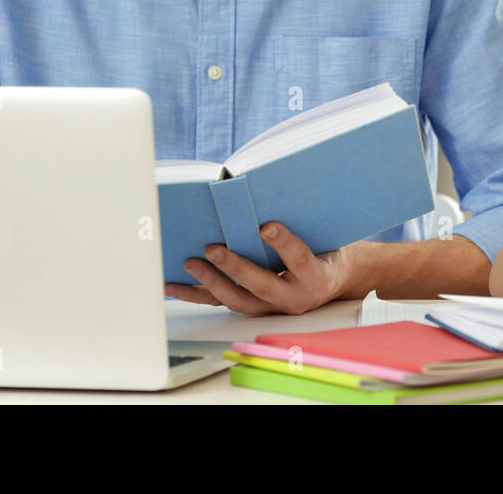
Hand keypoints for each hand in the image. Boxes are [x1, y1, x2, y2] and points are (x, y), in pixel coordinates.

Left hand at [163, 221, 372, 315]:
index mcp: (316, 277)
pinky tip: (172, 285)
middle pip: (262, 286)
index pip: (299, 260)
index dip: (284, 244)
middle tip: (213, 248)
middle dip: (236, 268)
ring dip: (212, 282)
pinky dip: (195, 294)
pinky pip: (220, 303)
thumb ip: (303, 224)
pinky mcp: (252, 307)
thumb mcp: (324, 238)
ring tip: (191, 263)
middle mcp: (293, 298)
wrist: (330, 281)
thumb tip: (272, 193)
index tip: (266, 226)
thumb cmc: (324, 250)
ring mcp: (271, 308)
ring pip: (239, 299)